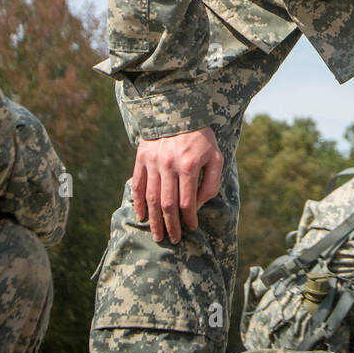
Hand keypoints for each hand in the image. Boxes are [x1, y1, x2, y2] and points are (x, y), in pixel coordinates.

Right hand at [131, 127, 222, 243]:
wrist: (179, 112)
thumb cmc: (202, 138)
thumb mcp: (216, 158)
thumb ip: (211, 184)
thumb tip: (198, 206)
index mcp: (189, 165)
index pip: (187, 202)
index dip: (189, 219)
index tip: (192, 227)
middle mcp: (169, 165)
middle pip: (167, 205)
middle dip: (171, 226)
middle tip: (174, 241)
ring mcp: (153, 162)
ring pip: (151, 198)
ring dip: (154, 220)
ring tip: (158, 236)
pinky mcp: (141, 158)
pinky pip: (137, 185)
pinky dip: (138, 203)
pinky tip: (142, 216)